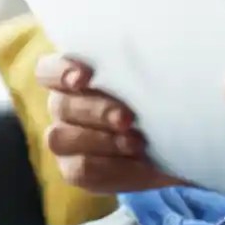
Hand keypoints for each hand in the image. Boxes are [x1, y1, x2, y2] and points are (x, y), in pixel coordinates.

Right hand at [36, 54, 180, 192]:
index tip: (84, 76)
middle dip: (96, 111)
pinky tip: (136, 163)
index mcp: (74, 78)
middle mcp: (63, 107)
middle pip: (61, 105)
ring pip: (63, 138)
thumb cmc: (160, 101)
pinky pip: (79, 169)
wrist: (177, 145)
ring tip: (136, 143)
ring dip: (101, 141)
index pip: (48, 71)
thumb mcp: (155, 83)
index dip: (60, 71)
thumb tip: (154, 54)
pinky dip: (110, 166)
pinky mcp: (73, 169)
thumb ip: (141, 71)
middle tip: (127, 118)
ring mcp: (64, 139)